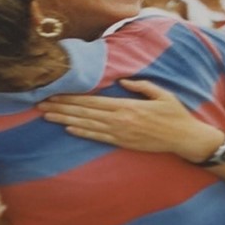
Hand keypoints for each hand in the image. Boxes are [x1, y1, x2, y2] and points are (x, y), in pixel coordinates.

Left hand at [37, 79, 222, 161]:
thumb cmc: (175, 114)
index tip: (54, 94)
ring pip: (87, 125)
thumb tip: (121, 81)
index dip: (71, 98)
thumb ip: (140, 86)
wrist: (184, 138)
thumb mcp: (161, 94)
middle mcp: (120, 120)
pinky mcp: (123, 143)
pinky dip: (82, 133)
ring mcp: (120, 133)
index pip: (92, 101)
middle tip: (40, 104)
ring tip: (48, 116)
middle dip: (61, 108)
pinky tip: (68, 129)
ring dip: (66, 120)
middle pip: (84, 113)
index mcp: (127, 106)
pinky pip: (98, 138)